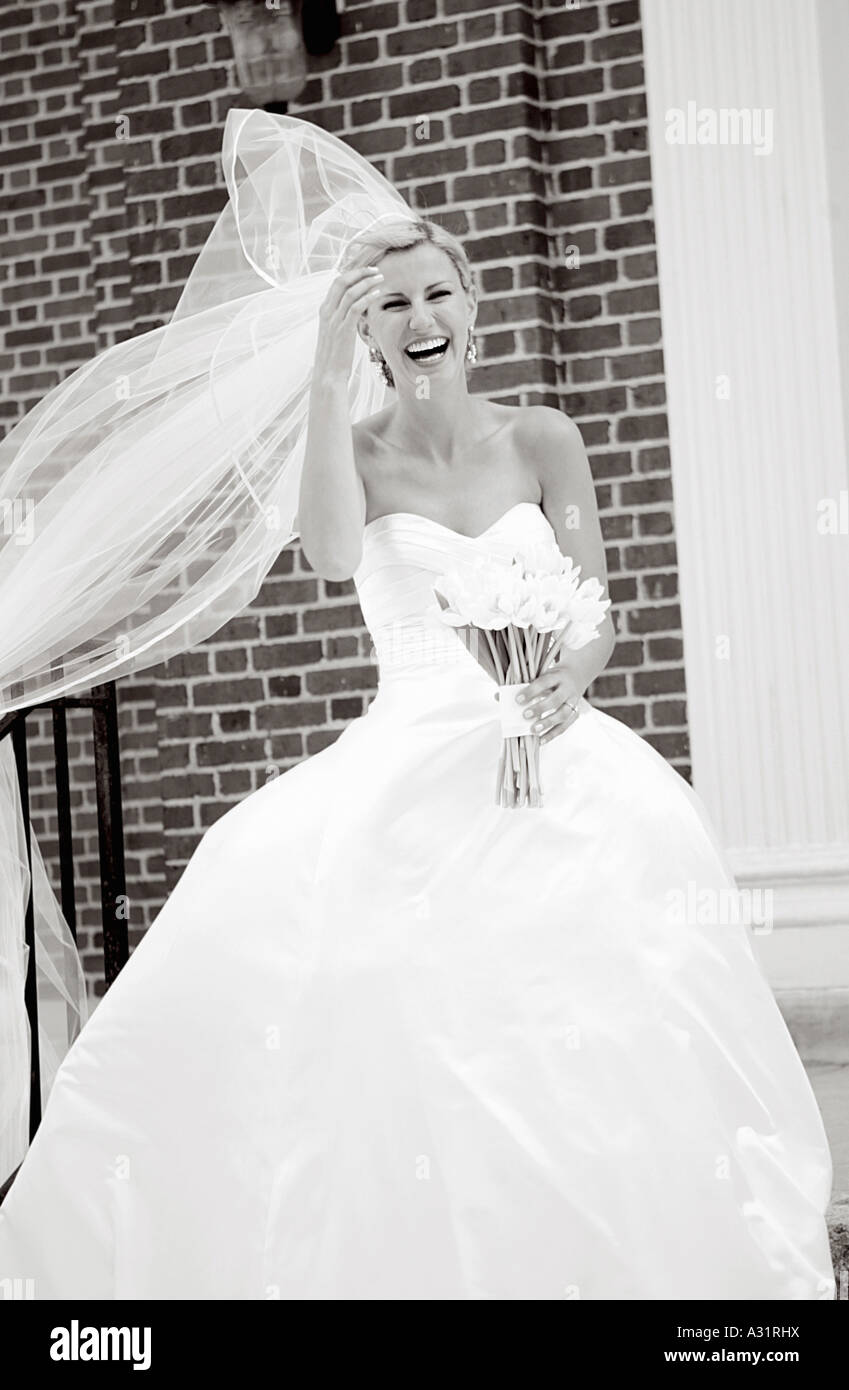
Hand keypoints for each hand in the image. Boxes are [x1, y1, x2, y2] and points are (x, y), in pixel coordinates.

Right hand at [314, 265, 383, 382]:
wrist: (328, 375)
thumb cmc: (335, 357)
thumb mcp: (335, 334)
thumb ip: (342, 319)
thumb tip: (355, 310)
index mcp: (324, 311)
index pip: (336, 284)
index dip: (352, 273)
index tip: (366, 270)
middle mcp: (327, 313)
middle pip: (341, 282)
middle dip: (359, 272)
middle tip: (375, 270)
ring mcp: (334, 321)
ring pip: (350, 292)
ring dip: (366, 282)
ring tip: (380, 278)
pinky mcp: (343, 330)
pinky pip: (355, 308)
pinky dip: (367, 298)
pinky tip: (377, 294)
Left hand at [514, 667, 581, 743]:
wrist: (576, 675)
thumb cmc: (551, 678)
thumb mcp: (539, 676)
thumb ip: (521, 685)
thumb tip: (498, 697)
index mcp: (556, 676)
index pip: (544, 682)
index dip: (531, 691)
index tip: (518, 700)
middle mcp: (567, 689)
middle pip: (555, 700)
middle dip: (540, 708)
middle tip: (525, 715)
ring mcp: (574, 702)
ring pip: (563, 714)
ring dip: (548, 723)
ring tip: (533, 730)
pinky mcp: (576, 713)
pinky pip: (565, 726)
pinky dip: (553, 734)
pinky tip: (541, 740)